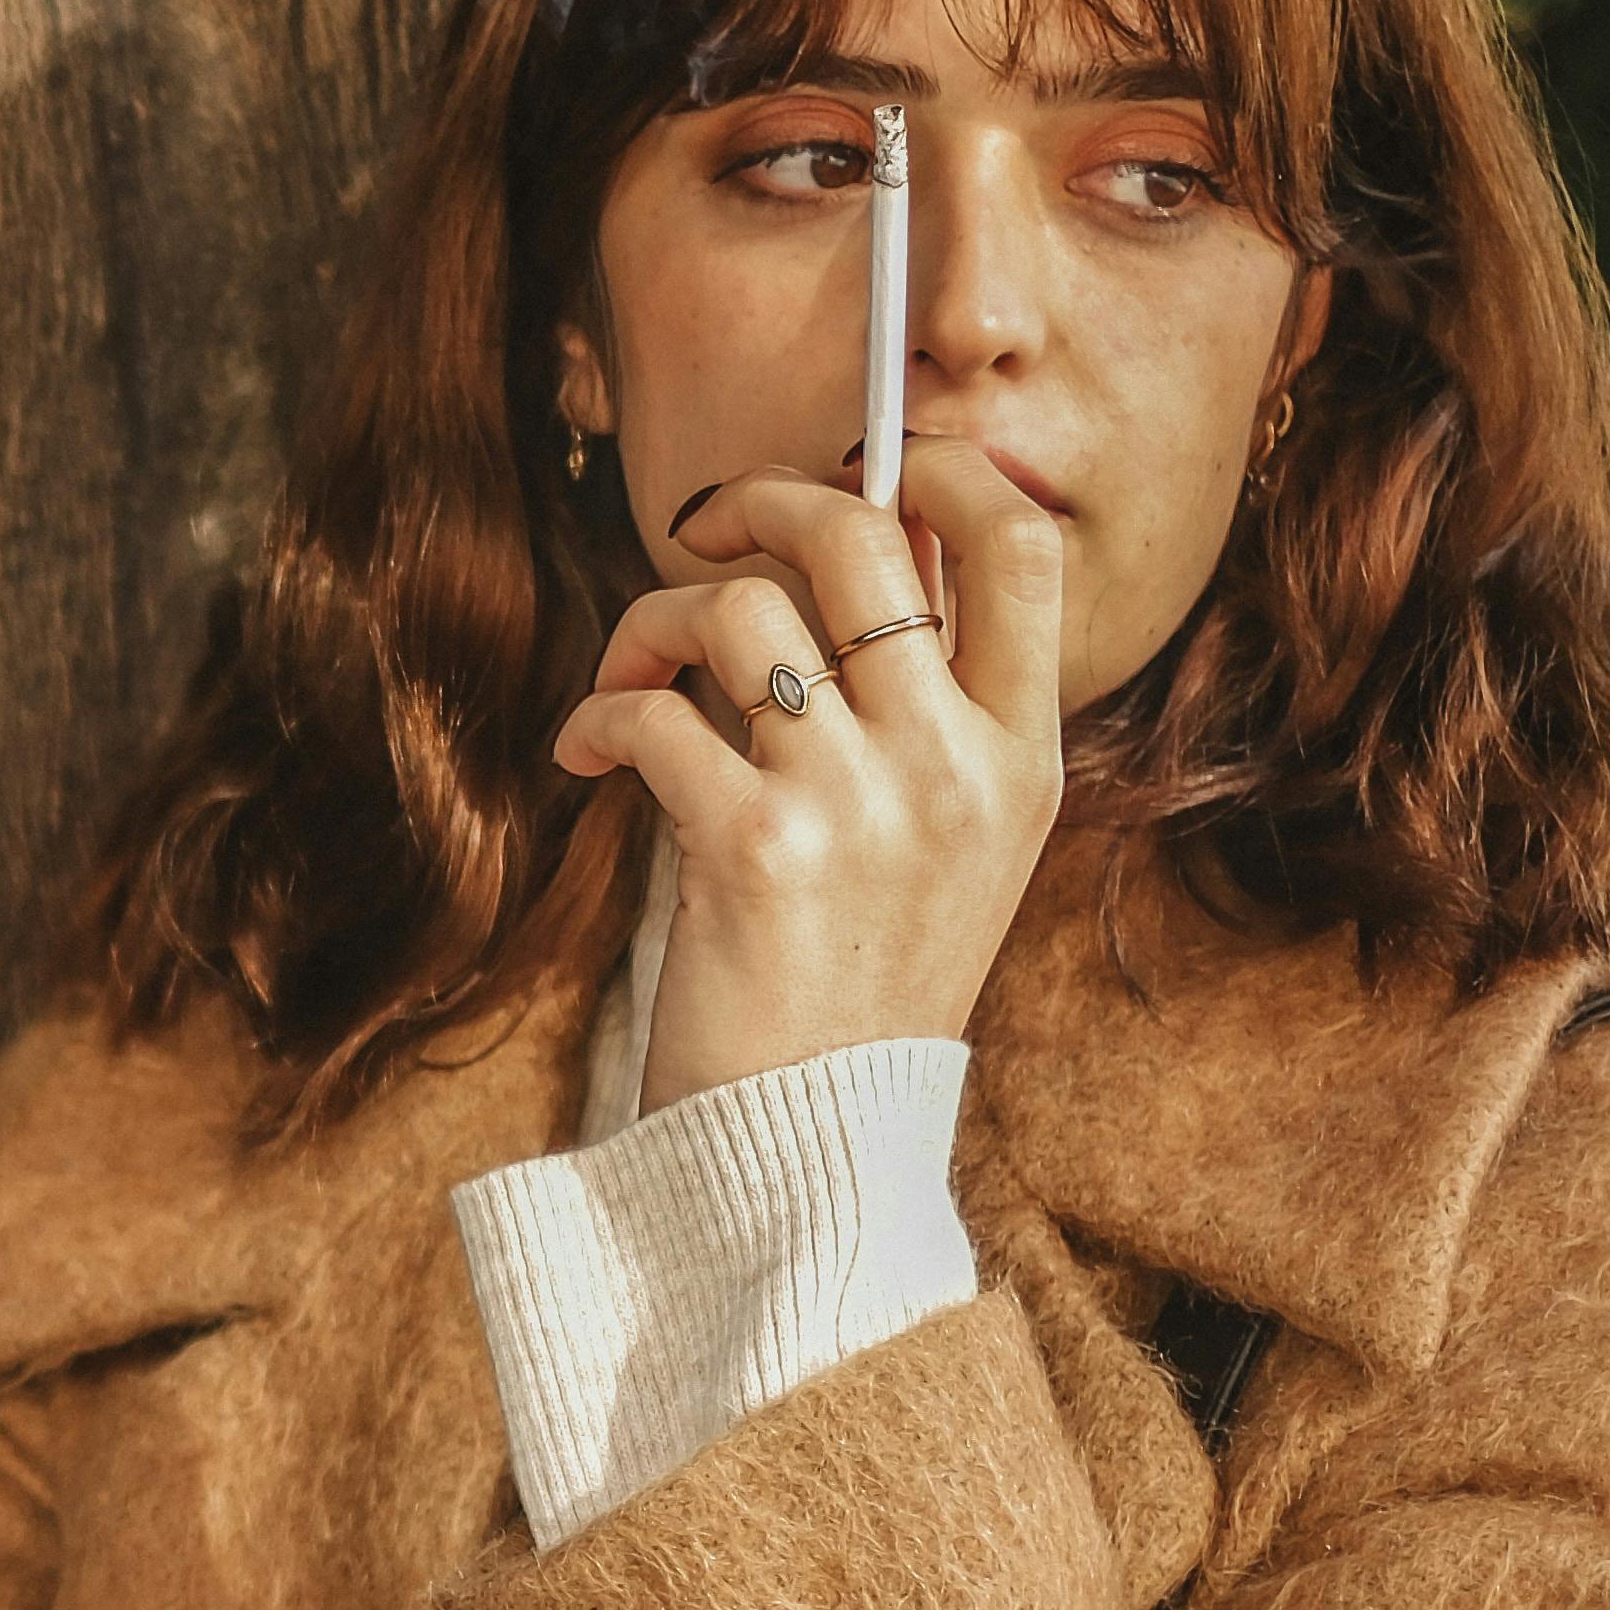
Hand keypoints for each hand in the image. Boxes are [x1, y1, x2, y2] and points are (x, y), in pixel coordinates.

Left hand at [556, 439, 1071, 1111]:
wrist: (808, 1146)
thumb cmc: (853, 987)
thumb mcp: (947, 847)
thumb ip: (923, 714)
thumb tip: (852, 554)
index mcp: (1023, 758)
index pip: (1022, 546)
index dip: (938, 467)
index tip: (855, 462)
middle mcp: (957, 767)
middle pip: (862, 537)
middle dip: (760, 500)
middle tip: (703, 528)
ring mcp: (863, 803)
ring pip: (738, 608)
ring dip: (653, 619)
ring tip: (630, 680)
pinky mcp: (754, 847)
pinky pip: (649, 710)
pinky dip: (597, 716)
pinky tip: (586, 758)